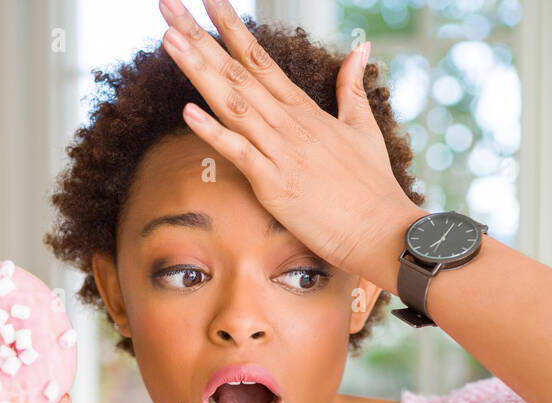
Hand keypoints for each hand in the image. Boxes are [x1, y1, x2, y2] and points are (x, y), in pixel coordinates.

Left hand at [156, 0, 419, 283]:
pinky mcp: (276, 184)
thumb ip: (351, 87)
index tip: (207, 0)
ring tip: (169, 39)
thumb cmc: (372, 187)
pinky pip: (240, 153)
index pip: (259, 60)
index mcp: (304, 110)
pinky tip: (187, 111)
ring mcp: (281, 151)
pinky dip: (213, 132)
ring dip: (199, 70)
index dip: (230, 28)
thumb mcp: (364, 128)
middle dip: (199, 37)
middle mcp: (289, 123)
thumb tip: (360, 48)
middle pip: (236, 71)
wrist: (383, 230)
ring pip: (232, 102)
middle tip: (167, 6)